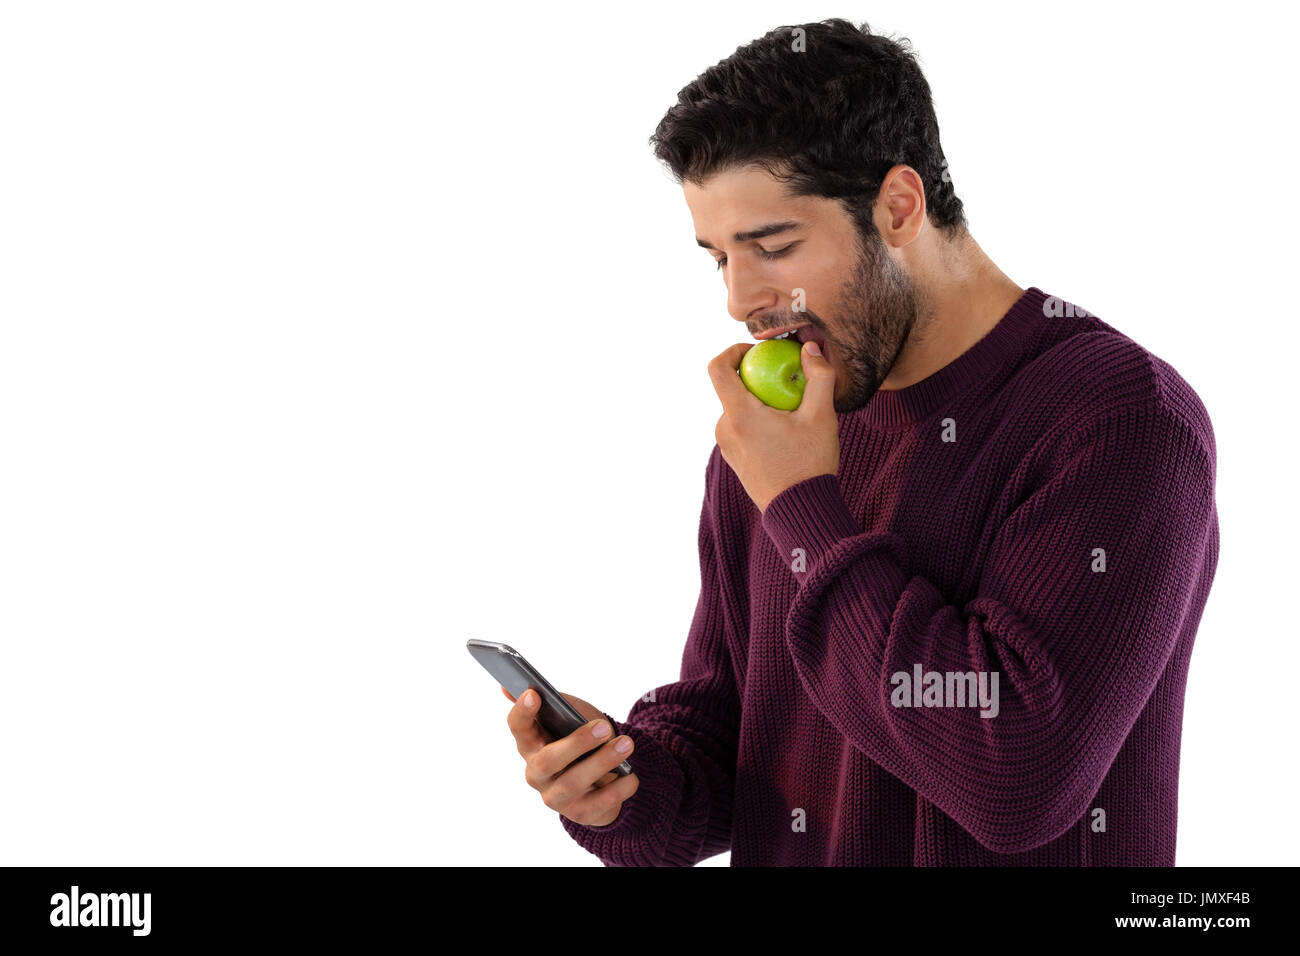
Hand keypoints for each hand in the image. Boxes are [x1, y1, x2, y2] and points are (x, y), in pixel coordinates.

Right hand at [502, 685, 638, 827]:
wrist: (603, 778)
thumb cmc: (582, 740)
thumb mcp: (570, 717)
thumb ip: (553, 702)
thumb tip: (507, 688)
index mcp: (530, 744)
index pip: (518, 727)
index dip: (523, 711)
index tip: (534, 694)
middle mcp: (537, 773)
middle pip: (548, 760)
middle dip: (577, 743)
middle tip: (604, 727)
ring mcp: (556, 796)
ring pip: (574, 782)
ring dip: (602, 762)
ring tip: (626, 744)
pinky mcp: (579, 814)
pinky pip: (598, 803)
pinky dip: (618, 788)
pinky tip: (631, 775)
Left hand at [708, 341, 839, 512]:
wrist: (800, 512)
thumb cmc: (810, 464)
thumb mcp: (822, 417)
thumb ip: (819, 377)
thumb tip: (809, 348)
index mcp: (739, 415)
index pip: (718, 368)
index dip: (733, 350)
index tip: (756, 351)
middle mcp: (724, 429)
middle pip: (731, 389)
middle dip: (757, 379)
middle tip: (788, 381)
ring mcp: (726, 446)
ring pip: (738, 410)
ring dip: (760, 402)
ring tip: (792, 412)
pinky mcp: (733, 458)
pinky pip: (741, 429)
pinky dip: (758, 421)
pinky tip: (785, 432)